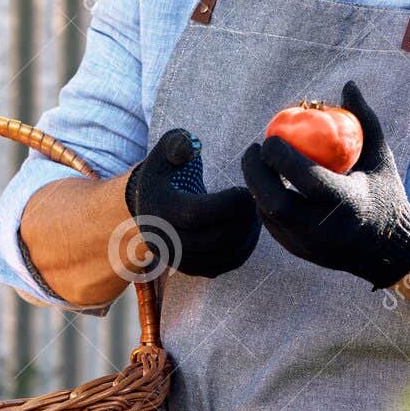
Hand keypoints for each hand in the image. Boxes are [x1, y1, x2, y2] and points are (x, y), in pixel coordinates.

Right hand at [123, 128, 260, 277]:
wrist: (150, 205)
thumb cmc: (167, 171)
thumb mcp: (167, 150)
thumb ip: (178, 142)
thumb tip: (190, 148)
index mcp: (159, 209)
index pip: (198, 213)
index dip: (229, 203)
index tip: (247, 190)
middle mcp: (163, 239)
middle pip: (213, 239)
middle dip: (242, 221)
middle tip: (259, 203)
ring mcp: (176, 258)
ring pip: (221, 256)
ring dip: (246, 237)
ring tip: (257, 216)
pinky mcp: (190, 268)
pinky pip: (223, 266)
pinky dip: (242, 251)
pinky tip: (250, 230)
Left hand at [240, 81, 409, 289]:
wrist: (388, 249)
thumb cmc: (385, 193)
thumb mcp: (379, 157)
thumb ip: (363, 120)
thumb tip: (347, 85)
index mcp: (349, 203)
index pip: (307, 179)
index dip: (281, 157)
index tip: (270, 137)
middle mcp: (327, 230)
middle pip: (276, 202)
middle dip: (256, 173)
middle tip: (253, 149)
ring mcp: (311, 246)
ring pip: (268, 215)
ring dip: (257, 186)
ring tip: (258, 164)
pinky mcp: (300, 252)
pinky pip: (271, 226)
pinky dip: (264, 202)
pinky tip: (265, 182)